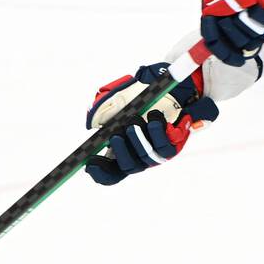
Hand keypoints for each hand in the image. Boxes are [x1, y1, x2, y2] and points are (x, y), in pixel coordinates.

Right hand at [83, 63, 218, 185]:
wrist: (170, 89)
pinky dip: (158, 130)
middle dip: (120, 152)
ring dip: (138, 138)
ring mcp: (157, 153)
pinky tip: (155, 115)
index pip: (111, 173)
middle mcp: (140, 157)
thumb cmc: (140, 97)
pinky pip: (165, 146)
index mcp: (123, 151)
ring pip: (147, 156)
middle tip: (114, 136)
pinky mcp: (174, 146)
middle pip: (128, 167)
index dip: (100, 172)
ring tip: (134, 118)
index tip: (89, 162)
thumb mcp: (118, 100)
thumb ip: (104, 110)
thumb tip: (94, 124)